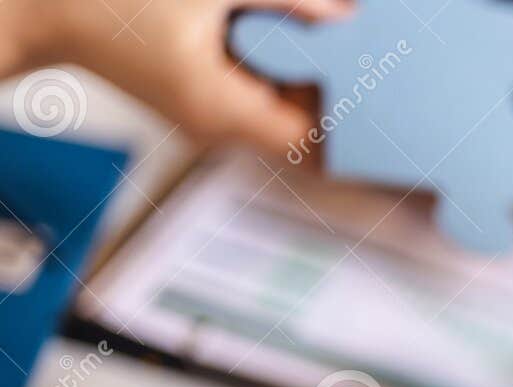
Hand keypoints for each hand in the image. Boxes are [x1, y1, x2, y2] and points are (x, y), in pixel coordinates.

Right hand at [16, 0, 346, 152]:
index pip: (308, 138)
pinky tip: (260, 26)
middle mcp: (214, 126)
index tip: (364, 74)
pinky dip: (261, 60)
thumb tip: (346, 14)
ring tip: (306, 27)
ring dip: (289, 67)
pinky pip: (245, 87)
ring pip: (271, 102)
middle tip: (342, 41)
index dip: (340, 109)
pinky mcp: (192, 95)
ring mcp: (203, 114)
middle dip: (320, 81)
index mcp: (220, 111)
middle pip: (294, 120)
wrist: (40, 6)